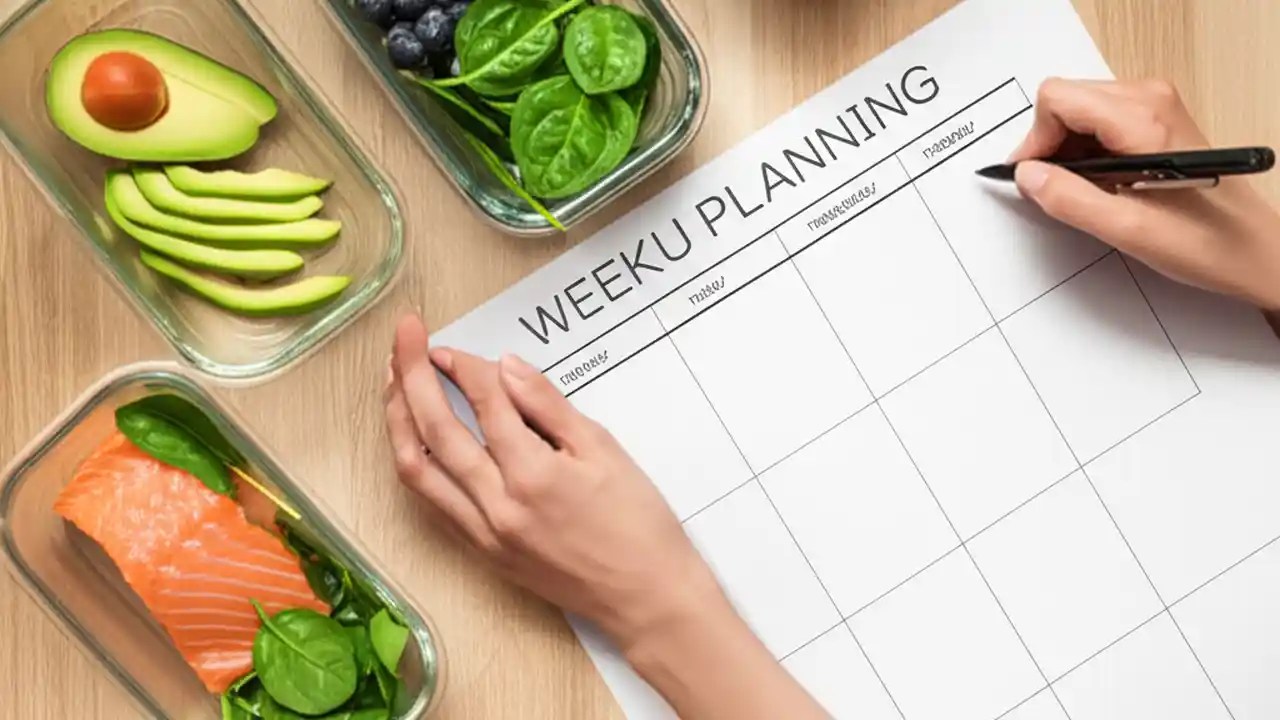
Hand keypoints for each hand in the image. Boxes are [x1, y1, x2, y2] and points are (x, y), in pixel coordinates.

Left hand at [383, 314, 828, 719]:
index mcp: (532, 474)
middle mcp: (497, 505)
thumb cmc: (638, 525)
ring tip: (393, 383)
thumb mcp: (603, 450)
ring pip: (418, 469)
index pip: (483, 403)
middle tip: (404, 338)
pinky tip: (412, 440)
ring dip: (399, 421)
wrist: (646, 596)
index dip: (463, 366)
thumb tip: (508, 367)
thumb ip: (549, 405)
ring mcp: (484, 533)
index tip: (450, 345)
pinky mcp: (483, 553)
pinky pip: (432, 503)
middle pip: (436, 429)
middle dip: (412, 376)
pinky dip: (415, 464)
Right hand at [1009, 78, 1279, 310]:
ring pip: (1080, 109)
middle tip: (1052, 187)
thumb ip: (1068, 199)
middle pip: (1066, 100)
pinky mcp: (1157, 118)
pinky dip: (1086, 150)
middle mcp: (1150, 100)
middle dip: (1048, 143)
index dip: (1035, 140)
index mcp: (1142, 120)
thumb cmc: (1203, 240)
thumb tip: (1028, 176)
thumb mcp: (1125, 229)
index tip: (1033, 177)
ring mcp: (1155, 106)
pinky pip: (1100, 120)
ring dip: (1068, 149)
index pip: (1058, 100)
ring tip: (1083, 190)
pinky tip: (1100, 183)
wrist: (1249, 247)